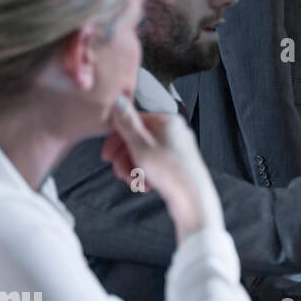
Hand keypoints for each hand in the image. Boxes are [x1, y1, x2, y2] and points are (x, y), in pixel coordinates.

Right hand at [101, 95, 219, 236]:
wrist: (193, 200)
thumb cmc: (172, 173)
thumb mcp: (141, 147)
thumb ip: (127, 124)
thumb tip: (118, 101)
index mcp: (167, 122)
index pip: (133, 122)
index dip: (116, 140)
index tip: (107, 156)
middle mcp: (172, 132)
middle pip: (135, 140)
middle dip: (124, 159)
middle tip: (123, 174)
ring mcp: (174, 148)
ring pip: (141, 154)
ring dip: (133, 169)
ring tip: (136, 182)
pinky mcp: (174, 163)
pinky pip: (151, 164)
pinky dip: (144, 175)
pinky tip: (146, 186)